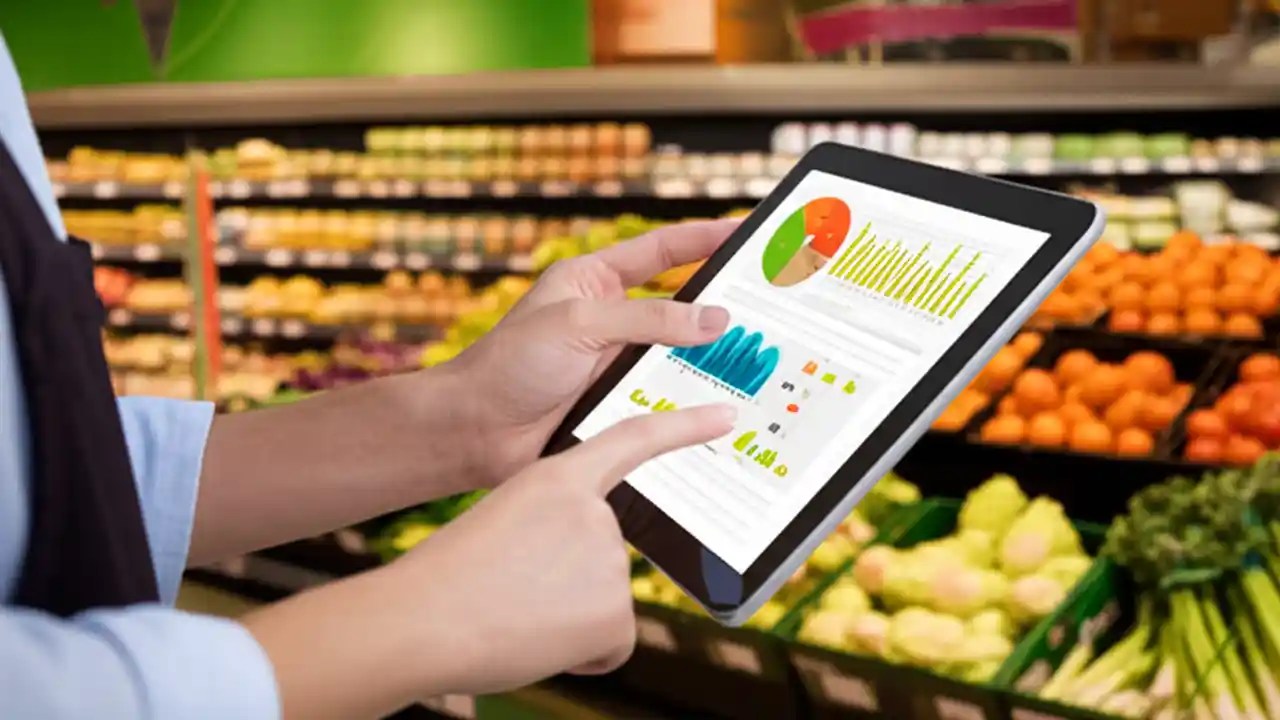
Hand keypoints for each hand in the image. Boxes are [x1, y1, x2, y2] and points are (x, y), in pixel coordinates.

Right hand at [396, 404, 734, 695]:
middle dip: (571, 584)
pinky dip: (584, 654)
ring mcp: (607, 558)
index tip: (724, 416)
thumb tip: (580, 573)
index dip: (681, 428)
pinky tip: (540, 642)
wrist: (422, 619)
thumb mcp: (501, 527)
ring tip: (517, 615)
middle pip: (605, 557)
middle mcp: (594, 511)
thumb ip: (551, 532)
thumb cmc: (446, 580)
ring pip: (604, 602)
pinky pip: (612, 641)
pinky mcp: (614, 608)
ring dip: (569, 619)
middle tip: (516, 592)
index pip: (633, 442)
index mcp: (556, 480)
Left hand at [449, 219, 737, 486]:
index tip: (746, 230)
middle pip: (678, 305)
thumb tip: (714, 319)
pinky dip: (691, 401)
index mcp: (593, 281)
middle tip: (769, 300)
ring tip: (761, 356)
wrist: (472, 432)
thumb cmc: (509, 365)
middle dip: (721, 303)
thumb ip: (648, 319)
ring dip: (711, 358)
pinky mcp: (616, 404)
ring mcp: (614, 364)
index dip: (704, 238)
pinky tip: (723, 405)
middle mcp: (610, 320)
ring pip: (677, 356)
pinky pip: (664, 397)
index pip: (661, 251)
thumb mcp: (579, 325)